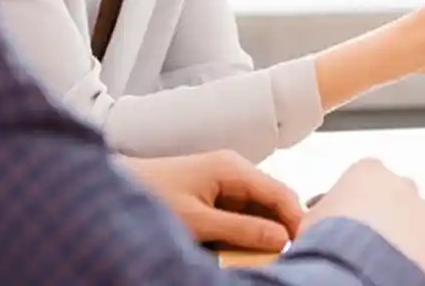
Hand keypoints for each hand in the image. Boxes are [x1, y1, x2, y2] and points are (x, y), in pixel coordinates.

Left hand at [122, 151, 303, 251]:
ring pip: (260, 208)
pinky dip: (248, 229)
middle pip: (274, 200)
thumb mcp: (199, 221)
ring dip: (265, 230)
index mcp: (233, 168)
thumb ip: (242, 229)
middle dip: (283, 226)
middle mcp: (234, 169)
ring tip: (271, 254)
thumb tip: (281, 238)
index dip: (297, 219)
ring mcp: (225, 181)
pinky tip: (247, 247)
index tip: (306, 245)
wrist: (118, 187)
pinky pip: (242, 212)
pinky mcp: (215, 193)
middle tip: (290, 255)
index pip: (280, 192)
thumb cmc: (153, 197)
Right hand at [301, 158, 424, 277]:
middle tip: (372, 239)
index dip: (361, 202)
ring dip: (407, 234)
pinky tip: (404, 265)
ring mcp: (423, 208)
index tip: (354, 219)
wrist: (350, 263)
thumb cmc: (329, 238)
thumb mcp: (315, 217)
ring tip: (386, 257)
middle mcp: (400, 183)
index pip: (369, 179)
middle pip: (398, 196)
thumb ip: (328, 210)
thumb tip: (324, 222)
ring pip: (418, 220)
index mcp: (368, 170)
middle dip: (389, 214)